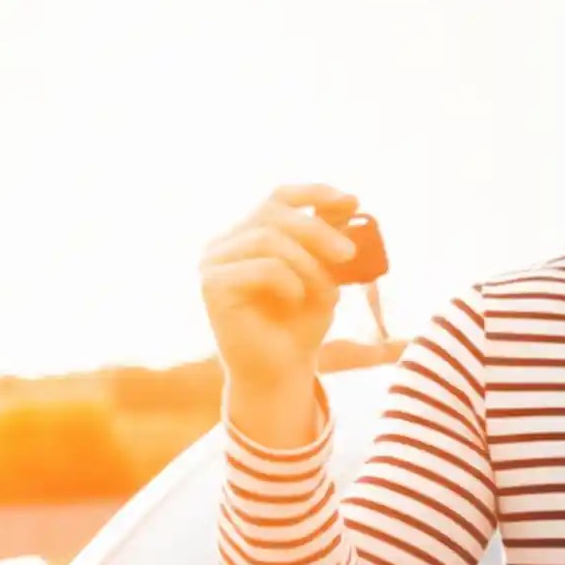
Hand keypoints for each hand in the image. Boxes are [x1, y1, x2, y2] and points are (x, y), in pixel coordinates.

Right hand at [199, 184, 358, 387]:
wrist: (281, 371)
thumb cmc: (300, 323)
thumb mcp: (324, 273)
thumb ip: (329, 237)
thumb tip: (350, 200)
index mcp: (249, 233)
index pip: (279, 196)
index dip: (315, 193)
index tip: (353, 201)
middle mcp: (225, 242)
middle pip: (273, 213)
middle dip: (318, 230)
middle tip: (348, 254)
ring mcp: (213, 262)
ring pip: (268, 238)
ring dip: (307, 265)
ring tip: (324, 293)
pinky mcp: (212, 286)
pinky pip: (262, 268)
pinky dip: (290, 283)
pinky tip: (295, 302)